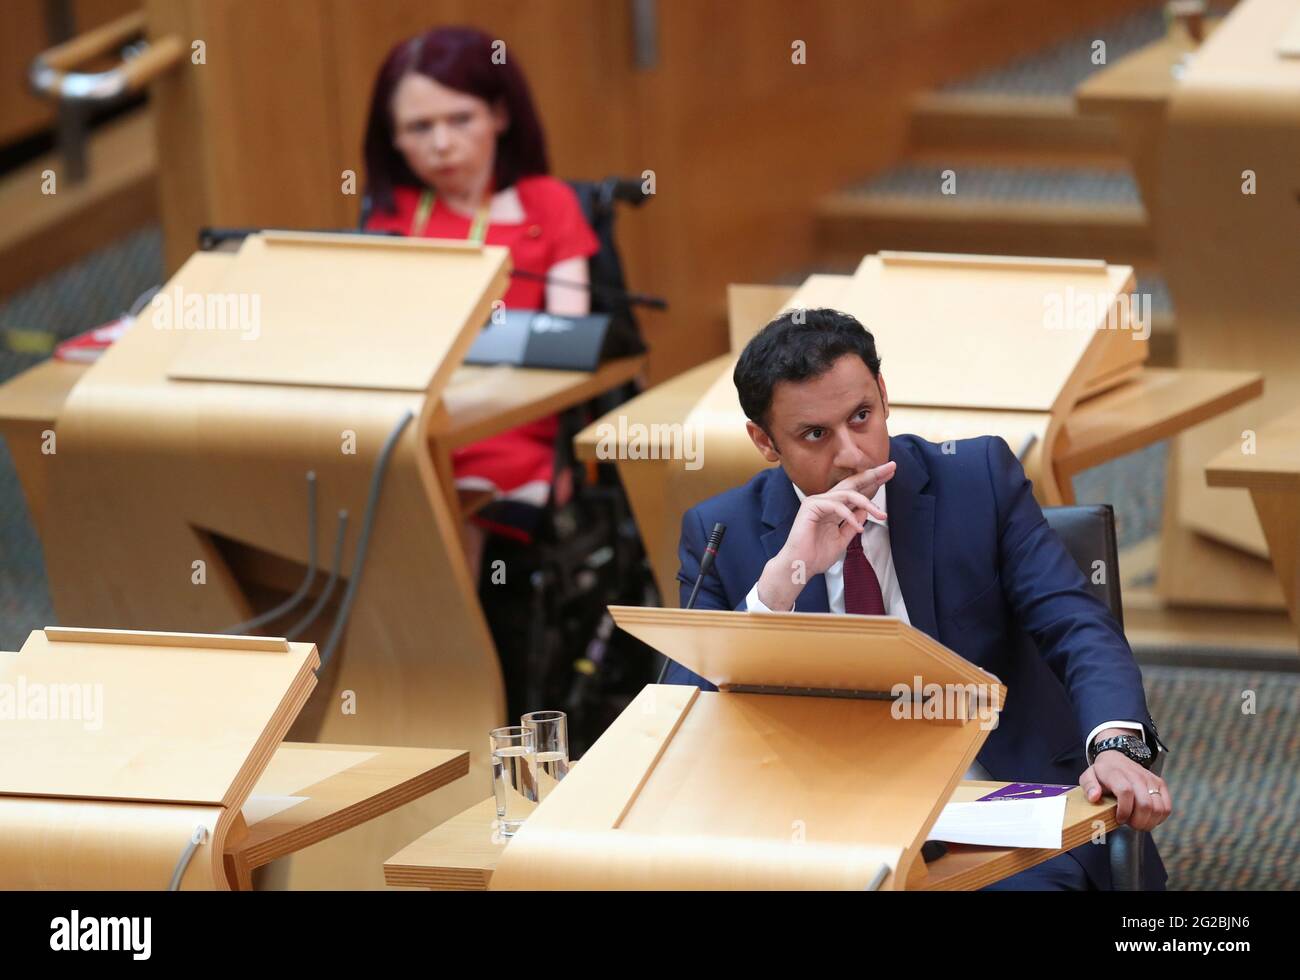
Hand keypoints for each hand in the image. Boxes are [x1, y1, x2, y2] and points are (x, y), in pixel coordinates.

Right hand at [755, 461, 895, 610]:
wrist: (800, 566)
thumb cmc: (817, 556)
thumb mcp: (843, 539)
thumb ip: (853, 524)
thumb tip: (866, 510)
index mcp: (832, 508)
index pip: (855, 491)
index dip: (872, 483)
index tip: (890, 474)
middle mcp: (825, 501)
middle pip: (852, 483)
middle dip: (873, 475)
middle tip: (891, 467)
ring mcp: (817, 502)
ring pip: (847, 494)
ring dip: (867, 503)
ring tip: (881, 515)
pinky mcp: (811, 507)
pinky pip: (836, 506)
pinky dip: (850, 517)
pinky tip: (859, 529)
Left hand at [1080, 751, 1171, 831]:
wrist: (1116, 758)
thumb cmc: (1102, 773)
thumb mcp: (1088, 776)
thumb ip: (1089, 786)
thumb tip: (1094, 798)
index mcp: (1117, 773)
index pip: (1126, 792)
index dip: (1124, 810)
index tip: (1119, 819)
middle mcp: (1136, 775)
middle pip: (1145, 804)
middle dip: (1137, 821)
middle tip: (1129, 823)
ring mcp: (1150, 779)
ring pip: (1158, 808)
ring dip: (1148, 822)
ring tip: (1137, 822)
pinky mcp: (1160, 784)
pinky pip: (1167, 807)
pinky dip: (1159, 818)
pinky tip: (1147, 818)